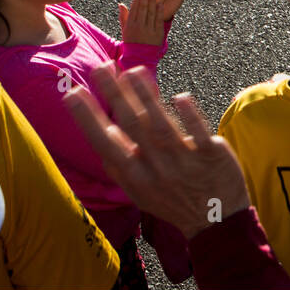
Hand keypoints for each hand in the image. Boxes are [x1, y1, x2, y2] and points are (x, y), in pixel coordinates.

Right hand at [64, 65, 250, 239]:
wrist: (217, 222)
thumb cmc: (174, 201)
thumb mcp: (140, 192)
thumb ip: (120, 164)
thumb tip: (101, 131)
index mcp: (135, 177)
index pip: (105, 144)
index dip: (87, 119)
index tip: (72, 94)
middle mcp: (156, 169)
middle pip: (132, 127)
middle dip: (114, 96)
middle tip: (100, 67)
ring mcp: (184, 162)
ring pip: (161, 126)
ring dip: (146, 98)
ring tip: (132, 71)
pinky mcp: (212, 156)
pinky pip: (199, 133)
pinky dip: (190, 116)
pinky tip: (180, 96)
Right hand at [119, 0, 167, 44]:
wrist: (140, 58)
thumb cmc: (131, 42)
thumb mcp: (125, 30)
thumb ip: (123, 17)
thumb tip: (121, 4)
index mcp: (130, 25)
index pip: (134, 8)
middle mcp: (139, 27)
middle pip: (143, 8)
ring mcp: (149, 30)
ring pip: (151, 12)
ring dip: (153, 0)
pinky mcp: (158, 34)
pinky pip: (158, 20)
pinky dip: (159, 11)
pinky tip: (160, 3)